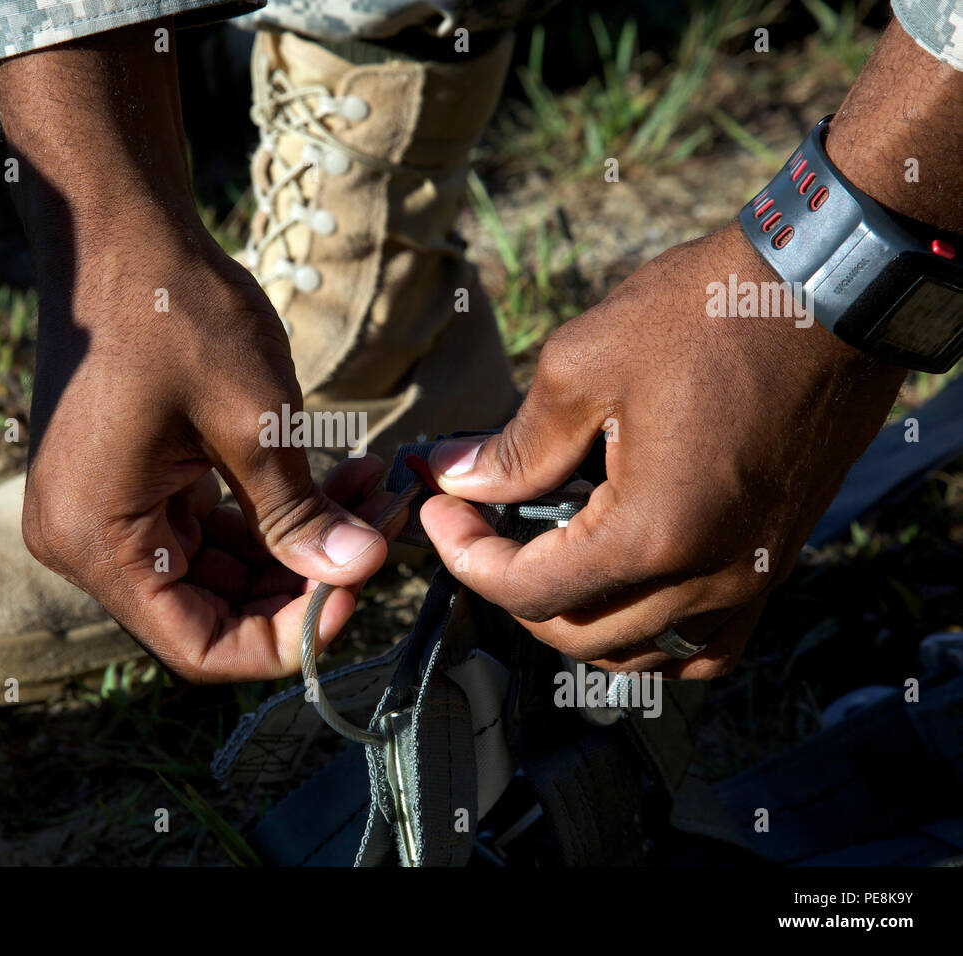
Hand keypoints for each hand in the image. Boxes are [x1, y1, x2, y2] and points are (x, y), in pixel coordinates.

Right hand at [22, 238, 389, 681]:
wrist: (119, 228)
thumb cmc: (175, 311)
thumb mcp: (253, 419)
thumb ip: (300, 511)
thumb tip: (359, 573)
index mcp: (97, 541)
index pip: (198, 647)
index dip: (283, 638)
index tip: (354, 593)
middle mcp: (85, 541)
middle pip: (207, 610)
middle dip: (300, 580)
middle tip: (378, 534)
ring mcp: (102, 509)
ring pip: (212, 570)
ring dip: (292, 542)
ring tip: (369, 495)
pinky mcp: (123, 480)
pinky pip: (199, 527)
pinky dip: (264, 512)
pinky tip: (333, 477)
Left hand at [420, 224, 905, 677]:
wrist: (832, 289)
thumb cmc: (711, 314)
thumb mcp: (583, 366)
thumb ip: (515, 446)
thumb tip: (459, 478)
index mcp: (653, 534)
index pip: (531, 592)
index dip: (466, 556)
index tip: (438, 511)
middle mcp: (710, 576)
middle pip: (578, 634)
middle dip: (510, 588)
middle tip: (477, 528)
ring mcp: (752, 577)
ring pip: (641, 653)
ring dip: (576, 619)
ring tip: (541, 558)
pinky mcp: (777, 561)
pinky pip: (708, 645)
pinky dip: (652, 636)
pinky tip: (622, 591)